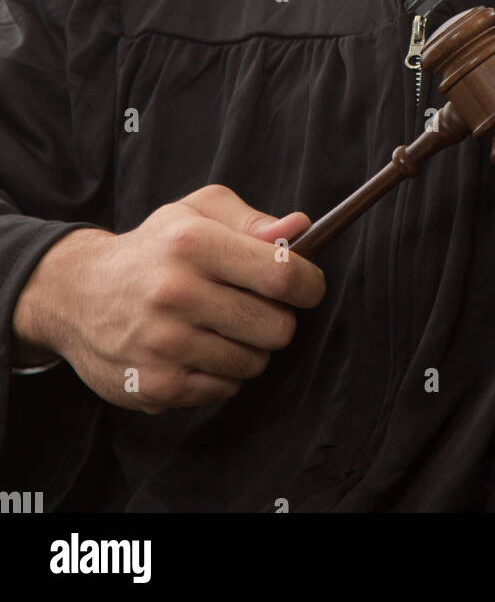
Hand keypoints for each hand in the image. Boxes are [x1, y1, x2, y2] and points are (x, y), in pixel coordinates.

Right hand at [11, 185, 325, 412]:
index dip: (309, 284)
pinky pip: (224, 389)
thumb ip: (252, 220)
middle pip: (277, 328)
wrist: (77, 293)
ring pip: (254, 363)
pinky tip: (197, 350)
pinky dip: (221, 374)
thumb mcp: (196, 212)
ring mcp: (164, 344)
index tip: (307, 286)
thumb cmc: (153, 248)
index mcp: (192, 242)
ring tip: (220, 327)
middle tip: (253, 307)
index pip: (282, 276)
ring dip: (248, 348)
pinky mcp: (155, 385)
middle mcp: (176, 293)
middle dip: (278, 319)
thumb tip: (300, 229)